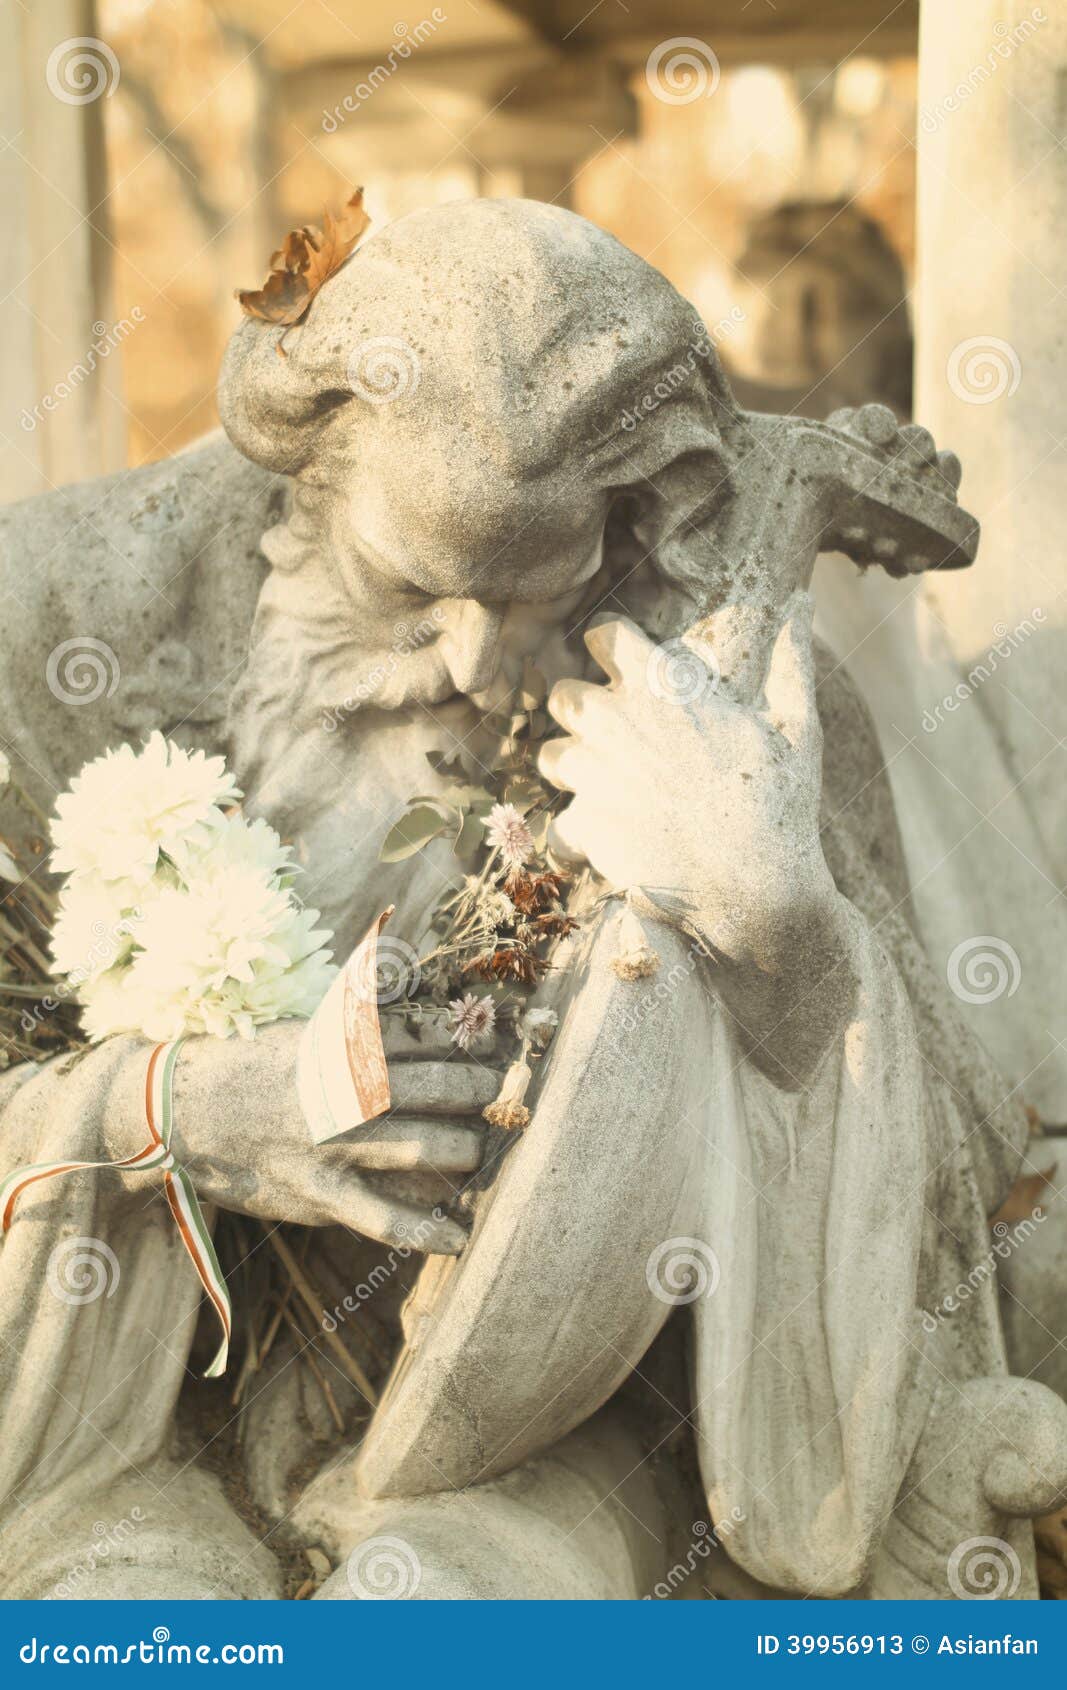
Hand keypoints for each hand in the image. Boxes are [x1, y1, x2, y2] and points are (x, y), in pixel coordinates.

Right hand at [169, 1018, 497, 1253]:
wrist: (181, 1111)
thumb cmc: (253, 1065)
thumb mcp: (306, 1029)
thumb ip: (361, 1019)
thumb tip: (416, 995)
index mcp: (342, 1047)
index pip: (424, 1038)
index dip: (466, 1044)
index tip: (494, 1046)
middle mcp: (342, 1094)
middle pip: (435, 1089)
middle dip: (478, 1094)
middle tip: (501, 1098)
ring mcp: (332, 1147)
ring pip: (422, 1148)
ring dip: (464, 1150)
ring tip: (481, 1150)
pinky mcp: (317, 1194)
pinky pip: (382, 1218)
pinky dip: (426, 1229)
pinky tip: (460, 1236)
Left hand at [539, 592, 836, 968]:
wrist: (754, 888)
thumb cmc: (780, 804)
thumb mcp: (798, 727)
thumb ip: (791, 661)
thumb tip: (805, 603)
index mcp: (659, 686)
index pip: (603, 634)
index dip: (614, 649)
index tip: (627, 668)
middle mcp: (612, 721)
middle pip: (562, 693)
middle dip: (584, 708)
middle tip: (617, 734)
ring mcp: (590, 775)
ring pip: (550, 756)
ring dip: (574, 765)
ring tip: (612, 787)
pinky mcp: (582, 826)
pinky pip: (561, 821)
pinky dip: (582, 831)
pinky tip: (615, 840)